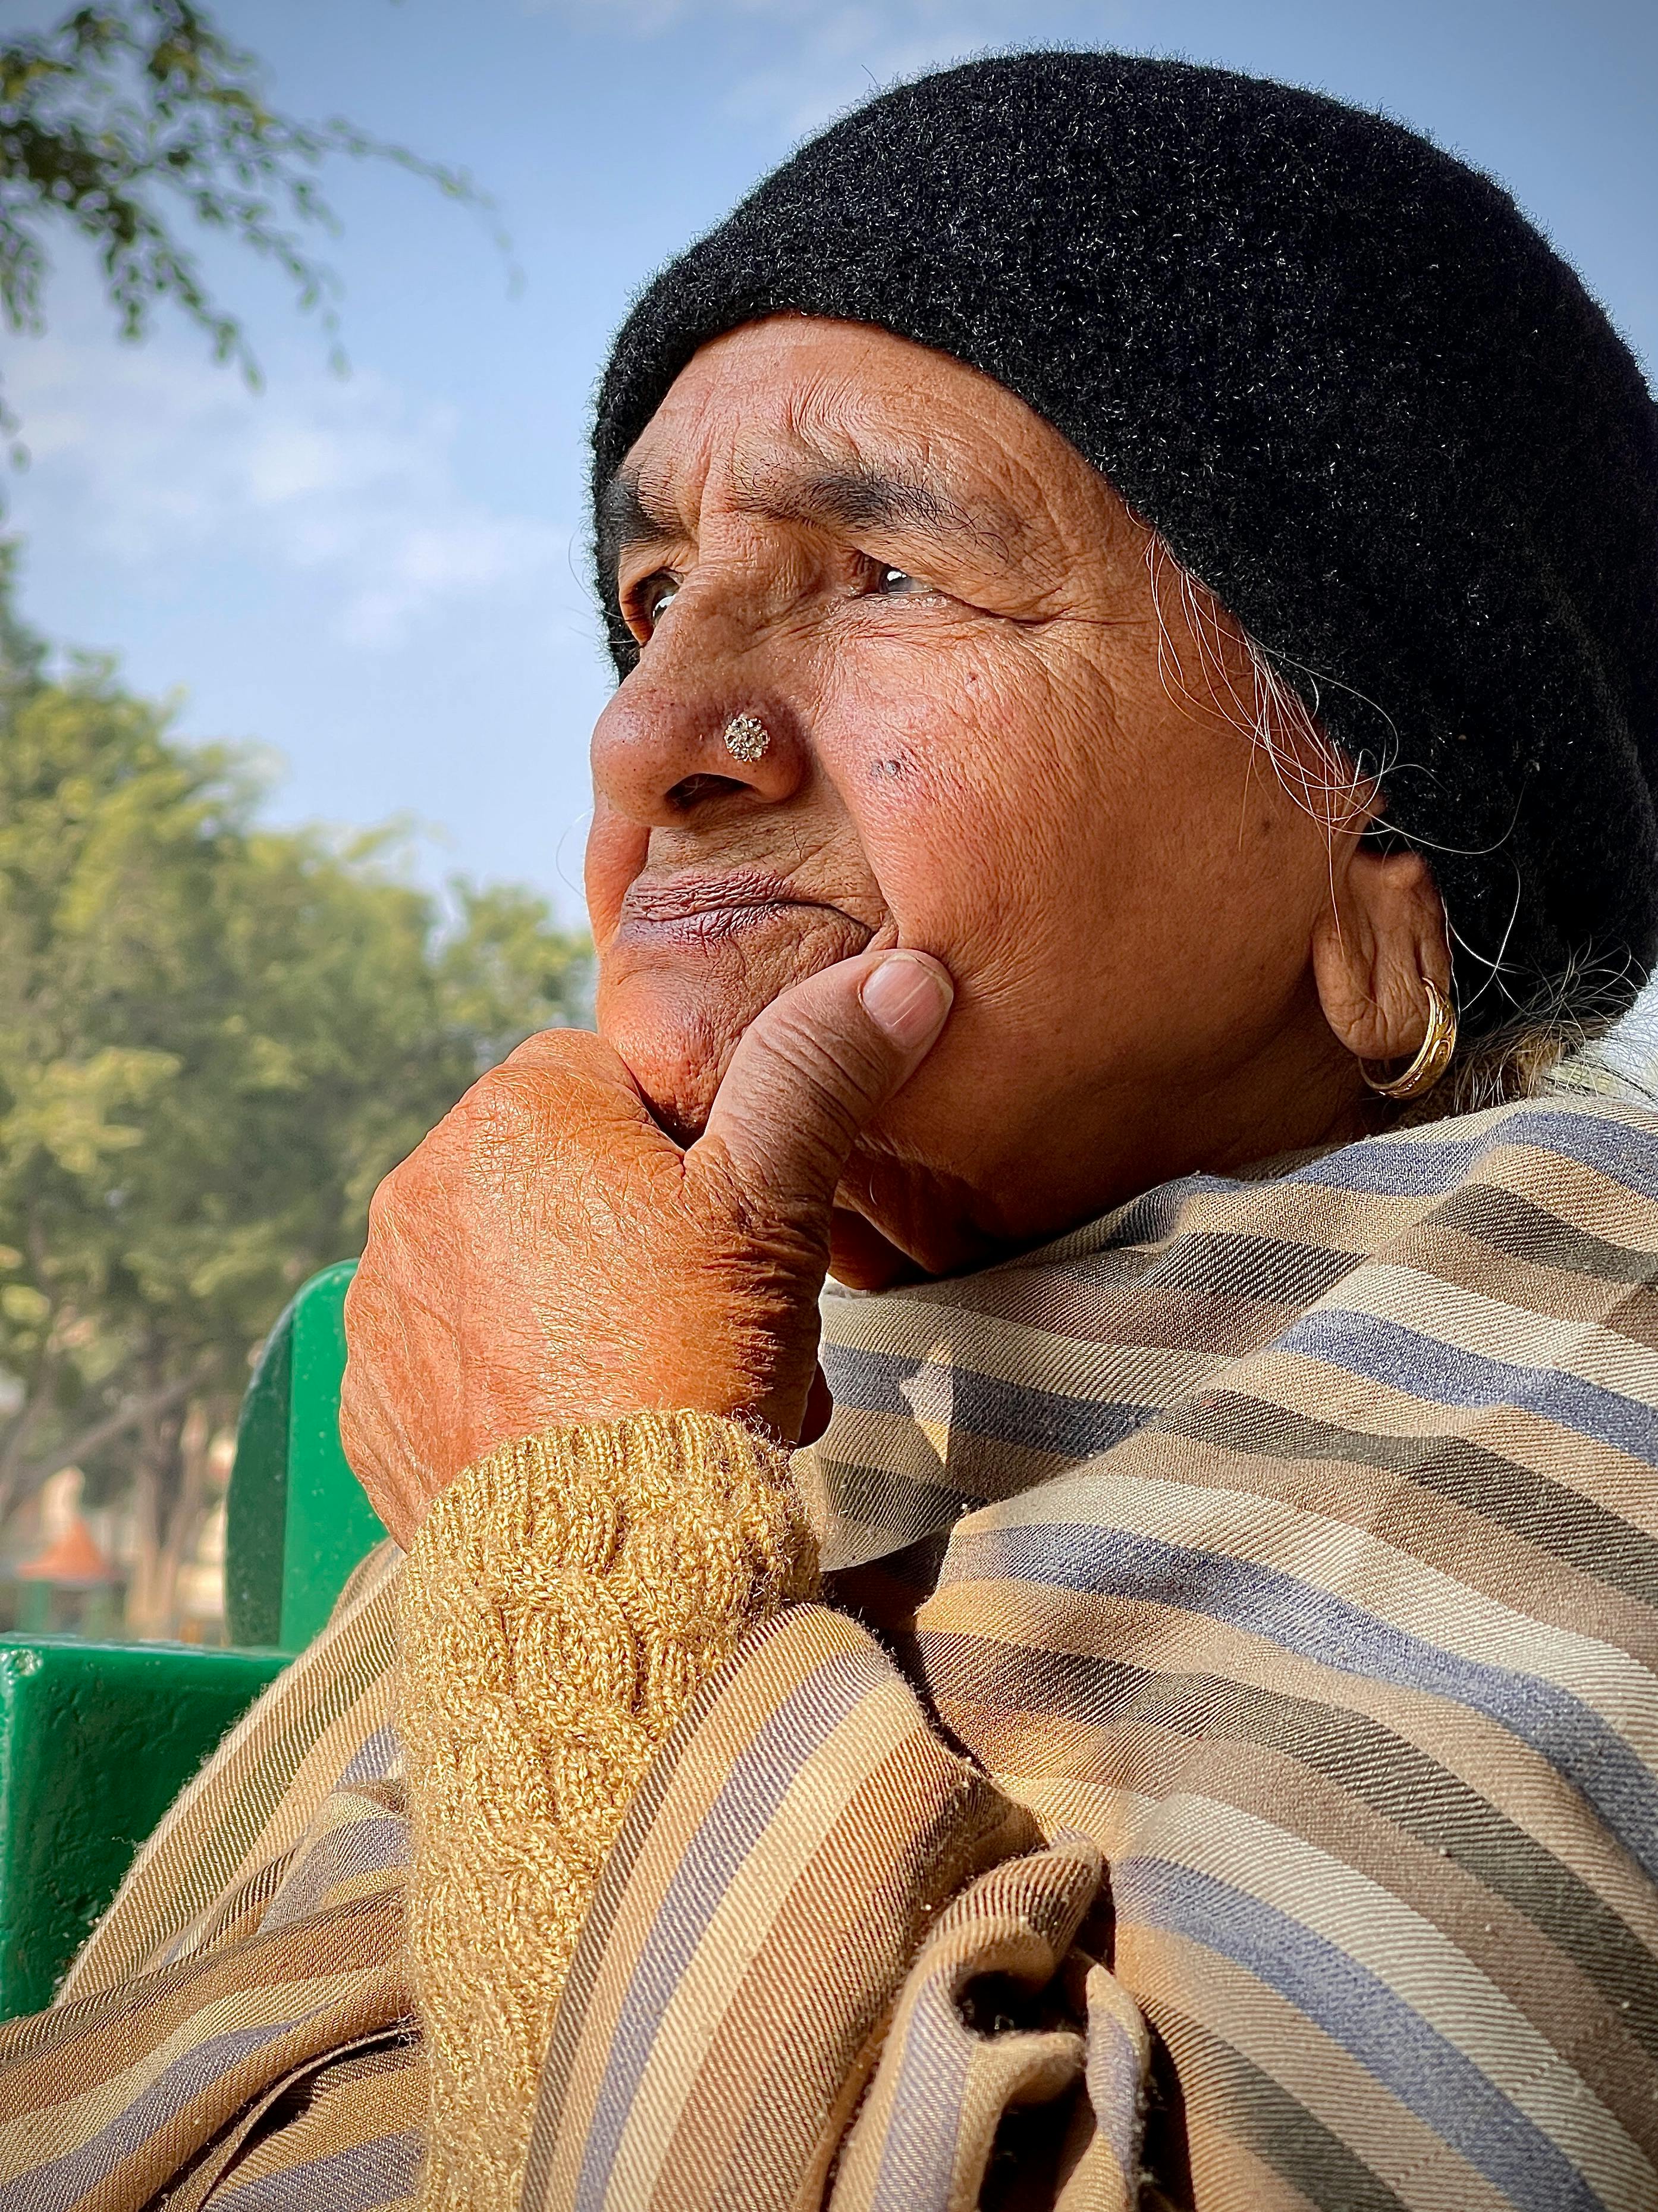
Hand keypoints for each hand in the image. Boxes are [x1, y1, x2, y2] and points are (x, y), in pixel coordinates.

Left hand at [338, 948, 952, 1545]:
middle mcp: (417, 1192)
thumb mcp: (773, 1210)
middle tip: (723, 1327)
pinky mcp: (373, 1409)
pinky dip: (517, 1387)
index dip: (698, 1154)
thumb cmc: (691, 1372)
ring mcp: (384, 1309)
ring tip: (668, 1389)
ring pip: (515, 1272)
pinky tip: (586, 1433)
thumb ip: (817, 1075)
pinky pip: (459, 1363)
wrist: (601, 1576)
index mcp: (509, 1113)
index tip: (740, 1236)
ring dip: (586, 1309)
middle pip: (566, 1180)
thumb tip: (895, 975)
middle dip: (645, 1240)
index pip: (616, 1083)